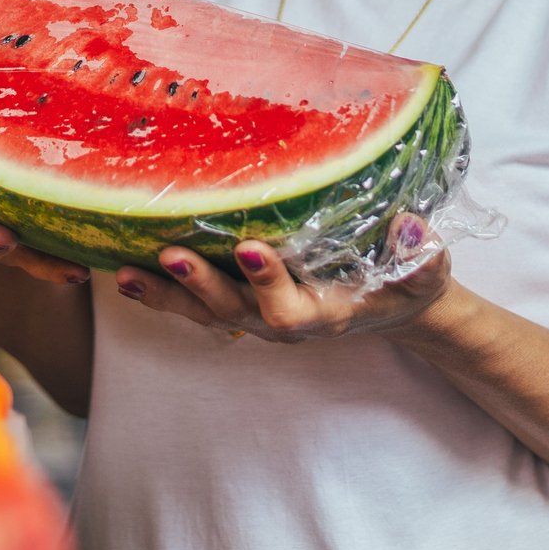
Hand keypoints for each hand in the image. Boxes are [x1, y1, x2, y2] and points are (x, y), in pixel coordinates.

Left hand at [111, 214, 450, 341]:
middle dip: (200, 285)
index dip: (267, 282)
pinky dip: (159, 291)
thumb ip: (422, 257)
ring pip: (201, 311)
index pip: (288, 308)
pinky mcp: (237, 303)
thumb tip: (413, 228)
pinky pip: (191, 304)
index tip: (250, 248)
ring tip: (126, 272)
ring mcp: (253, 316)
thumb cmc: (405, 283)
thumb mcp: (425, 273)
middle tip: (171, 254)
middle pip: (231, 312)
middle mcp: (279, 322)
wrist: (391, 304)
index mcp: (321, 315)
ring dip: (164, 293)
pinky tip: (123, 270)